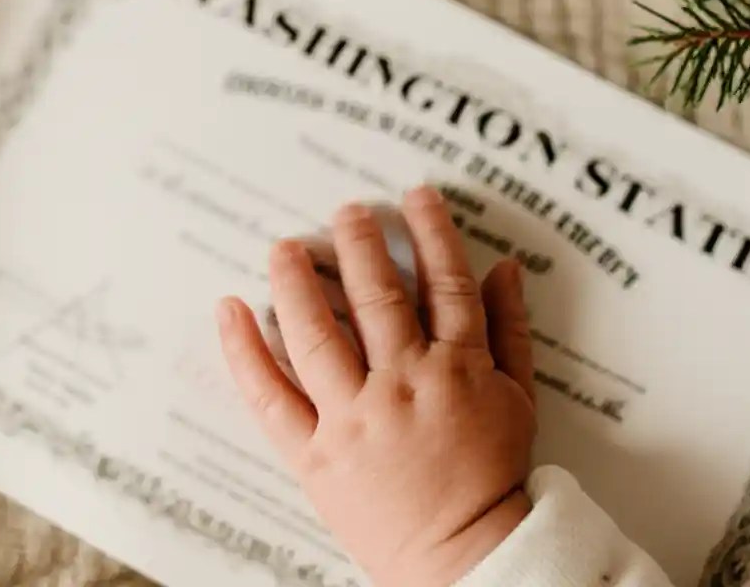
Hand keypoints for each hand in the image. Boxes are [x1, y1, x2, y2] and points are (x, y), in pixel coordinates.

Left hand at [216, 185, 536, 586]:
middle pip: (375, 296)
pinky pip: (271, 395)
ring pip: (317, 334)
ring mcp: (354, 418)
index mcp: (458, 368)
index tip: (415, 198)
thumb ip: (512, 330)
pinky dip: (245, 350)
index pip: (444, 283)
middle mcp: (404, 384)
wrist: (467, 554)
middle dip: (358, 244)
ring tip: (284, 246)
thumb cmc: (492, 476)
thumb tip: (505, 269)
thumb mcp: (519, 398)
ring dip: (295, 281)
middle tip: (345, 212)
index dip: (431, 232)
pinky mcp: (315, 452)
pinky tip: (230, 309)